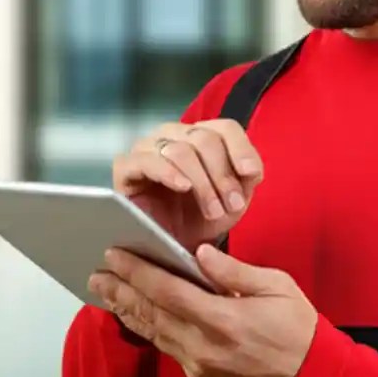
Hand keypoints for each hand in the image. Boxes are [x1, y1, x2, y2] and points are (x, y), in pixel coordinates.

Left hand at [90, 245, 316, 376]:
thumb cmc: (298, 329)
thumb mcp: (278, 287)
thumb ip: (234, 271)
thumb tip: (200, 252)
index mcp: (223, 319)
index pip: (167, 291)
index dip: (137, 271)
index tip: (116, 254)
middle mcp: (204, 346)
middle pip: (151, 313)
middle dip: (121, 291)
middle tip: (97, 274)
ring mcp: (199, 365)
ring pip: (153, 333)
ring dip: (127, 310)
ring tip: (106, 292)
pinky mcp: (200, 376)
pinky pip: (166, 347)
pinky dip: (148, 327)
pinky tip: (137, 315)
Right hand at [113, 120, 263, 251]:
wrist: (172, 248)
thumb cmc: (202, 219)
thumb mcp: (235, 199)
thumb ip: (246, 178)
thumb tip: (250, 167)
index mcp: (201, 135)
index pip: (225, 127)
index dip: (241, 149)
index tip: (251, 175)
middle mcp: (173, 134)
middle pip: (205, 139)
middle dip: (222, 175)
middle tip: (232, 206)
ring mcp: (148, 147)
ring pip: (181, 150)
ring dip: (203, 183)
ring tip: (213, 210)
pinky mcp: (126, 167)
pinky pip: (148, 161)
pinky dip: (169, 173)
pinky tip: (183, 188)